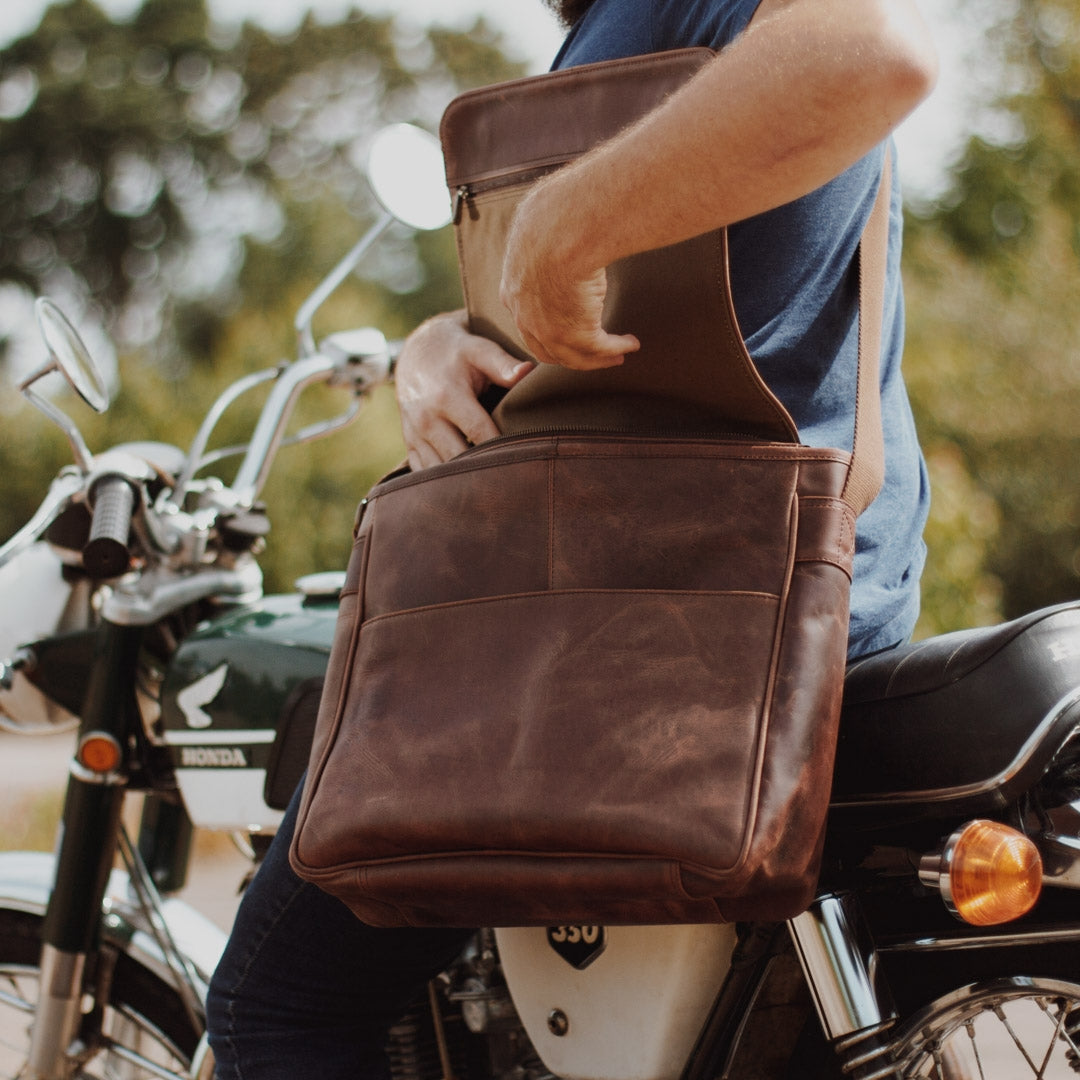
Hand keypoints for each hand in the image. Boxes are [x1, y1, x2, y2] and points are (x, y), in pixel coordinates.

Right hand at [395, 310, 532, 470]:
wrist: (415, 352)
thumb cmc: (456, 352)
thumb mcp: (478, 349)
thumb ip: (503, 363)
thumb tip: (529, 372)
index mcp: (446, 396)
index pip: (479, 433)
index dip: (502, 448)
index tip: (524, 458)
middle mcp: (426, 418)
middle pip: (458, 458)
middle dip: (484, 469)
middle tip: (511, 478)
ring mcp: (414, 433)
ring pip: (439, 472)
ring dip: (463, 480)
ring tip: (490, 483)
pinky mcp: (409, 442)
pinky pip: (423, 473)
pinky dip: (443, 482)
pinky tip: (465, 482)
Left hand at [498, 178, 639, 371]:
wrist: (562, 228)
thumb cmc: (554, 215)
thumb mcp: (540, 230)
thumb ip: (547, 241)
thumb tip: (558, 220)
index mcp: (513, 291)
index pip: (528, 322)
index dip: (547, 330)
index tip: (567, 331)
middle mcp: (525, 317)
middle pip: (548, 349)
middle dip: (572, 354)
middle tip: (594, 354)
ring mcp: (547, 330)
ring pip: (573, 357)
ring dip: (597, 358)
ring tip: (617, 355)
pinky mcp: (574, 333)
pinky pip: (599, 349)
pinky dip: (616, 348)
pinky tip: (630, 343)